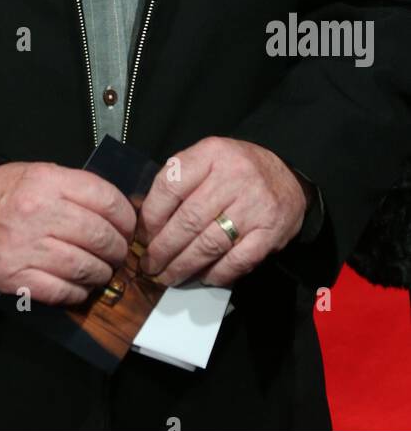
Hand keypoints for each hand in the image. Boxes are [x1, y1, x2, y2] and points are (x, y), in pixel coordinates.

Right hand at [0, 161, 136, 304]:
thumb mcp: (35, 173)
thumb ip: (72, 185)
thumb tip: (112, 206)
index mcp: (46, 182)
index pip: (104, 198)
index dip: (125, 215)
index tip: (128, 225)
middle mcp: (39, 214)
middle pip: (100, 236)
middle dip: (118, 248)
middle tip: (119, 251)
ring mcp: (29, 249)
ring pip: (86, 267)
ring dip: (102, 272)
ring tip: (102, 270)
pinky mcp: (19, 278)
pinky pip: (63, 291)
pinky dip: (79, 292)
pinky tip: (81, 286)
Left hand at [136, 137, 309, 287]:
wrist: (287, 175)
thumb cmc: (236, 170)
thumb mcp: (207, 159)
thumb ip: (180, 182)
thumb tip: (147, 221)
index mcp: (211, 154)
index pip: (170, 186)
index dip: (151, 216)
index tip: (143, 236)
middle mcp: (233, 177)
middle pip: (188, 220)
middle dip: (163, 249)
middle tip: (150, 265)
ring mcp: (254, 206)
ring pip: (210, 244)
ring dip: (184, 266)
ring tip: (169, 276)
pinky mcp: (270, 233)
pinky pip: (237, 261)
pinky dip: (216, 273)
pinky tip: (202, 276)